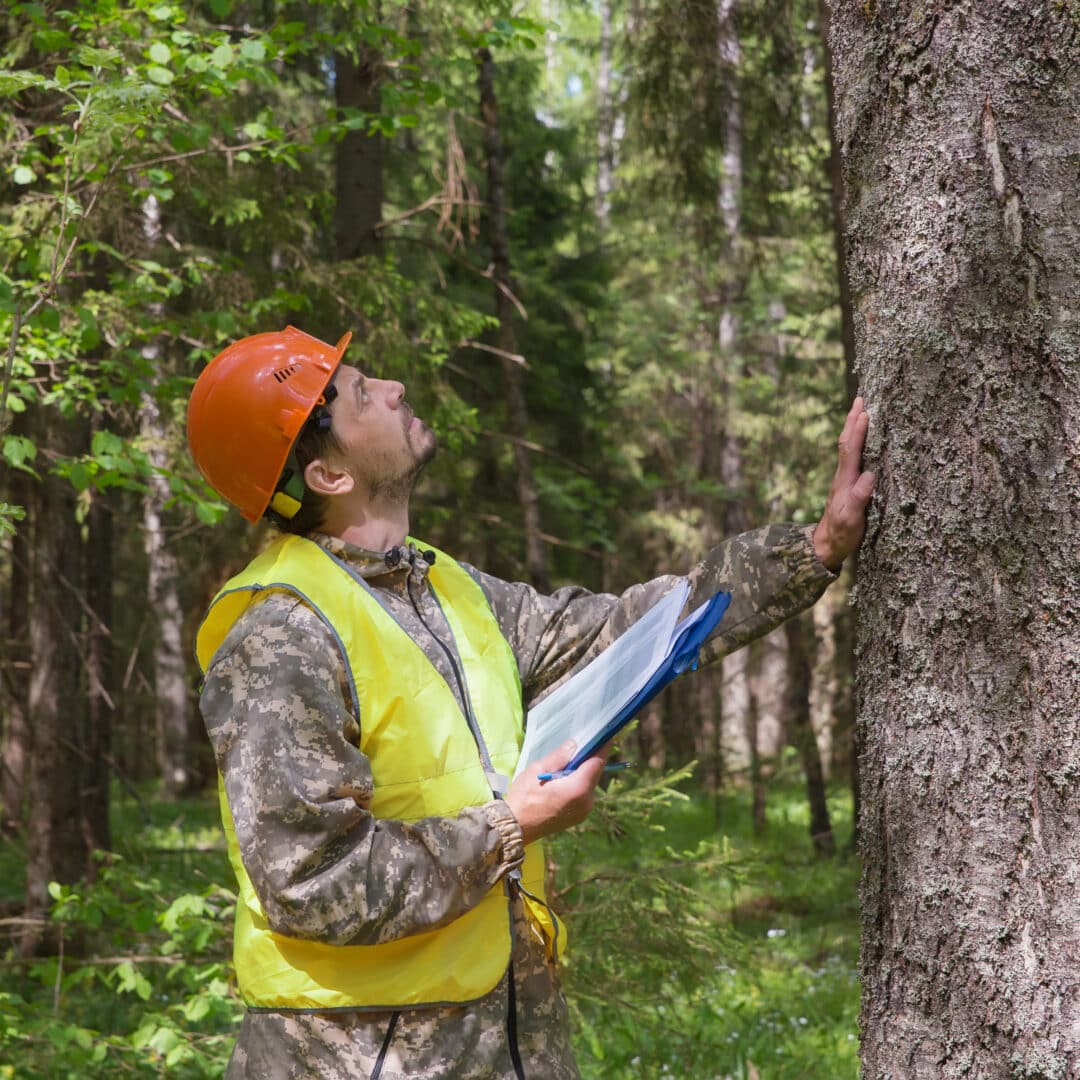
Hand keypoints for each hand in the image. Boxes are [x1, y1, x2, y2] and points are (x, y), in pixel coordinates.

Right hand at [504, 741, 605, 845]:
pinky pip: (584, 794)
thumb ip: (559, 757)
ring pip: (589, 784)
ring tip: (568, 762)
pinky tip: (565, 779)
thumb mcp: (538, 770)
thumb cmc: (523, 797)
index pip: (598, 762)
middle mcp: (587, 801)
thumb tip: (574, 744)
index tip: (605, 735)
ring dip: (583, 772)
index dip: (602, 747)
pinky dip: (579, 784)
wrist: (516, 828)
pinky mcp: (579, 816)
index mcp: (579, 788)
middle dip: (589, 758)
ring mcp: (584, 811)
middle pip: (594, 773)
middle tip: (581, 744)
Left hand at [813, 396, 875, 571]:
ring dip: (854, 428)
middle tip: (860, 399)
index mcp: (844, 481)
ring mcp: (845, 480)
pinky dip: (858, 443)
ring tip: (861, 411)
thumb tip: (869, 475)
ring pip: (849, 448)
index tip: (864, 411)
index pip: (850, 450)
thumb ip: (859, 498)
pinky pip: (854, 457)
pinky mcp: (849, 485)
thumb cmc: (841, 534)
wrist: (826, 546)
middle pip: (846, 443)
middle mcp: (843, 476)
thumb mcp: (851, 519)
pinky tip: (863, 440)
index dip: (857, 431)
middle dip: (853, 421)